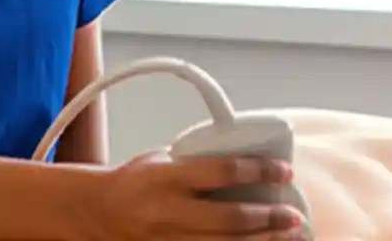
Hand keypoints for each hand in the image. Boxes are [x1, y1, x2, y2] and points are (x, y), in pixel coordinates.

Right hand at [89, 149, 307, 239]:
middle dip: (269, 218)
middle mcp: (166, 213)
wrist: (98, 213)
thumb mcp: (162, 158)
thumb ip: (199, 160)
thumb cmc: (134, 181)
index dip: (258, 172)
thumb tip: (248, 158)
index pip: (220, 172)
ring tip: (291, 237)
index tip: (283, 171)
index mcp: (165, 178)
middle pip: (229, 219)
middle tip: (293, 215)